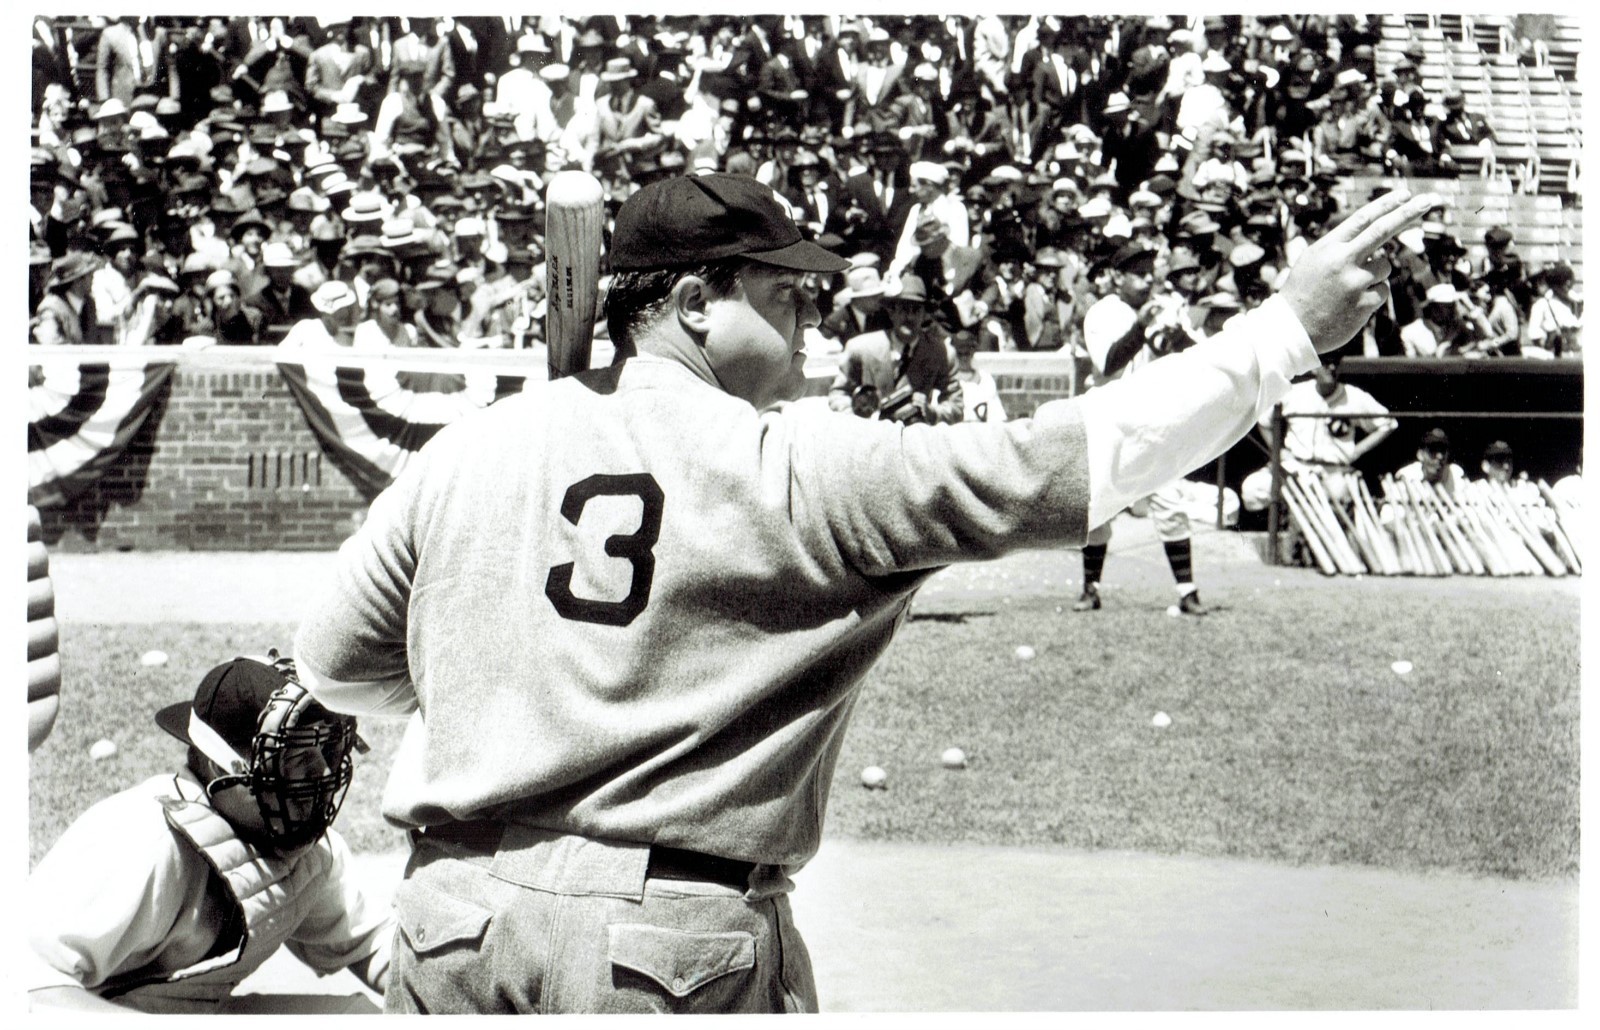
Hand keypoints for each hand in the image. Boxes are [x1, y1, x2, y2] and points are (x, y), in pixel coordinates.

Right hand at [1277, 190, 1440, 353]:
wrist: (1291, 330)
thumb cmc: (1303, 292)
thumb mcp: (1314, 260)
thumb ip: (1341, 245)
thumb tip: (1374, 230)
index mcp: (1328, 248)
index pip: (1363, 219)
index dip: (1386, 205)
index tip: (1405, 195)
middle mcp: (1342, 261)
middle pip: (1382, 230)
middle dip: (1408, 214)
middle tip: (1428, 201)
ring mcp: (1355, 283)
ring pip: (1385, 267)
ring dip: (1375, 274)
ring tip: (1349, 290)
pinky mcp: (1364, 304)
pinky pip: (1383, 290)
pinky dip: (1373, 295)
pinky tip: (1351, 305)